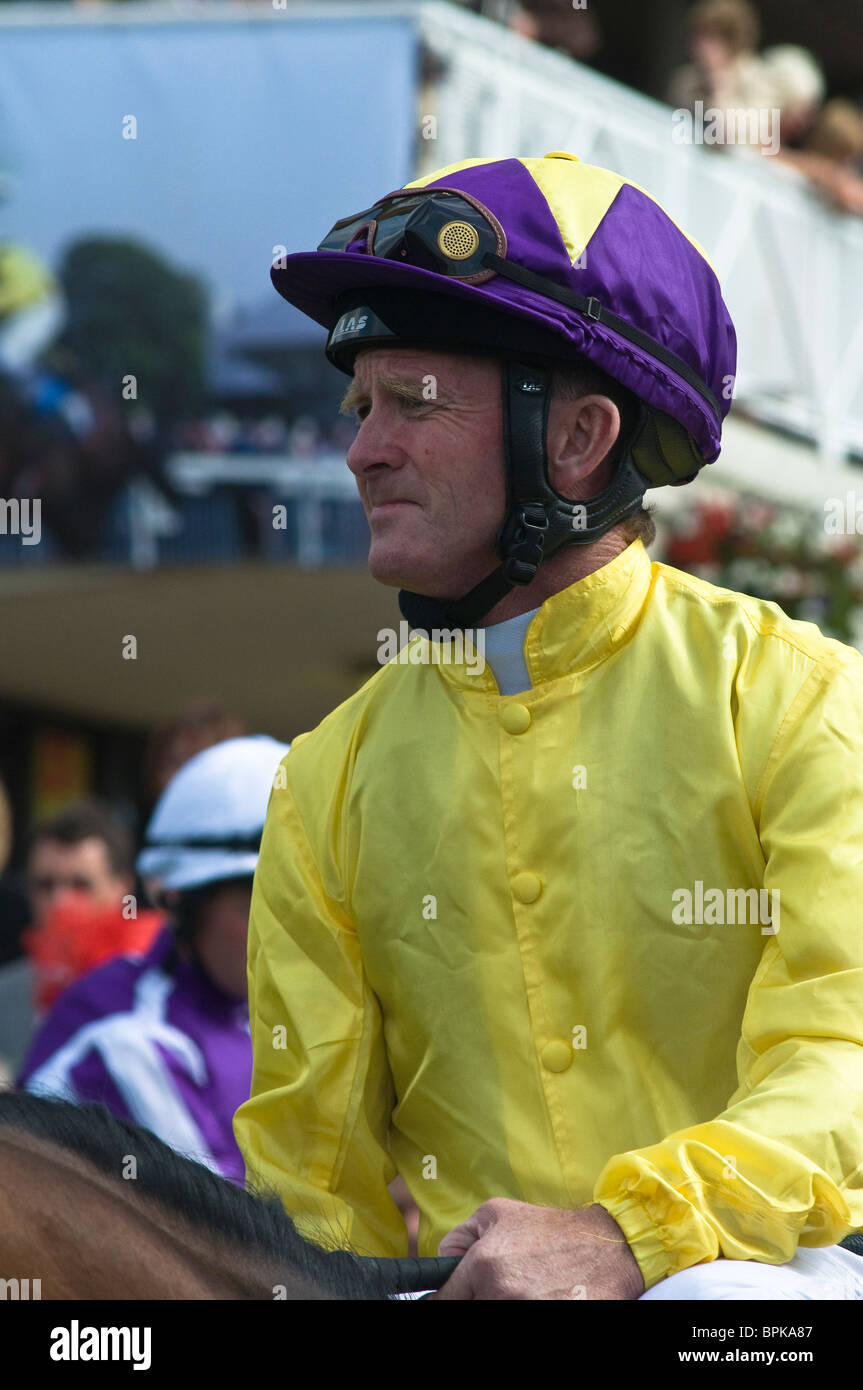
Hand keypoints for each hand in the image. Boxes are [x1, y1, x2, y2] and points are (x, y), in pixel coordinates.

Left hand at [430, 1198, 643, 1299]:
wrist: (608, 1247)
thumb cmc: (551, 1230)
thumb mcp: (497, 1213)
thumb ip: (460, 1236)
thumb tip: (443, 1262)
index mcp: (483, 1264)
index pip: (446, 1301)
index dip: (448, 1298)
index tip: (455, 1297)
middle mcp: (501, 1293)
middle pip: (471, 1309)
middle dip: (480, 1299)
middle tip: (500, 1288)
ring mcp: (527, 1311)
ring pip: (494, 1314)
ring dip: (501, 1305)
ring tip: (525, 1291)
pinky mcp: (550, 1320)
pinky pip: (518, 1324)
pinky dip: (526, 1309)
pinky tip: (540, 1297)